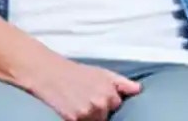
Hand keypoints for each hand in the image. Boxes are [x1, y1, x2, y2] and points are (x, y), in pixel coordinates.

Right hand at [22, 54, 141, 120]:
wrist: (49, 73)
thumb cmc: (76, 72)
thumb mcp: (102, 73)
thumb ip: (122, 83)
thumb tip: (139, 90)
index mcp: (110, 90)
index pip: (116, 105)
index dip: (107, 101)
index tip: (96, 94)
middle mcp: (102, 102)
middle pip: (106, 116)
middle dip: (98, 110)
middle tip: (84, 97)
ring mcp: (88, 113)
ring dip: (88, 116)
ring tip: (78, 102)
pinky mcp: (75, 119)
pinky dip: (78, 119)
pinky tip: (71, 108)